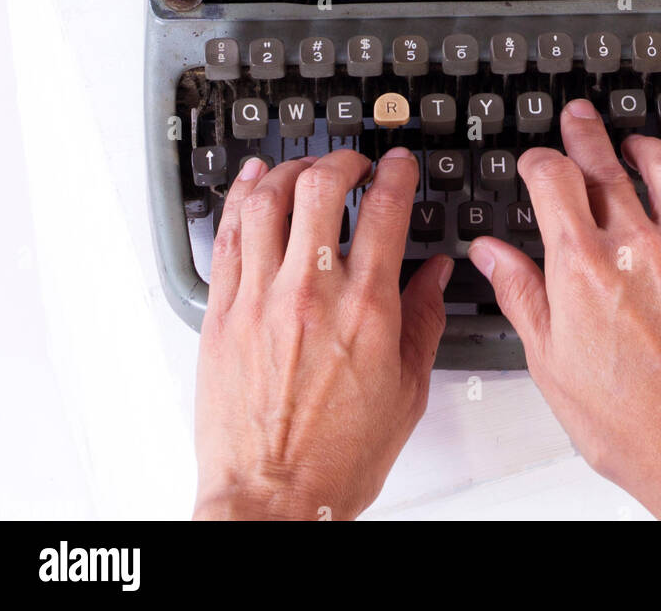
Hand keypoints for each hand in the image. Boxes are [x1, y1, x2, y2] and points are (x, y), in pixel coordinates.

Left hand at [193, 148, 451, 520]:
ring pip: (267, 200)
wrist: (273, 499)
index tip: (399, 165)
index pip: (386, 210)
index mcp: (365, 308)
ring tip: (306, 169)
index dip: (396, 174)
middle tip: (354, 163)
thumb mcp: (406, 389)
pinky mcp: (222, 313)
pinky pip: (227, 235)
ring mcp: (260, 298)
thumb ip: (425, 319)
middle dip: (343, 161)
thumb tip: (437, 274)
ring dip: (290, 171)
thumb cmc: (337, 457)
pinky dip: (241, 197)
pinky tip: (254, 183)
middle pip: (322, 187)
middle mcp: (311, 292)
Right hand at [468, 100, 660, 520]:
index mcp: (583, 266)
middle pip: (607, 163)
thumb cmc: (626, 419)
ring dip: (647, 146)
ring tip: (636, 142)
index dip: (540, 160)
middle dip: (586, 134)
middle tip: (580, 118)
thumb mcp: (549, 359)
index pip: (554, 179)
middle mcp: (636, 247)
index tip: (536, 162)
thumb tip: (492, 253)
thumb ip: (520, 293)